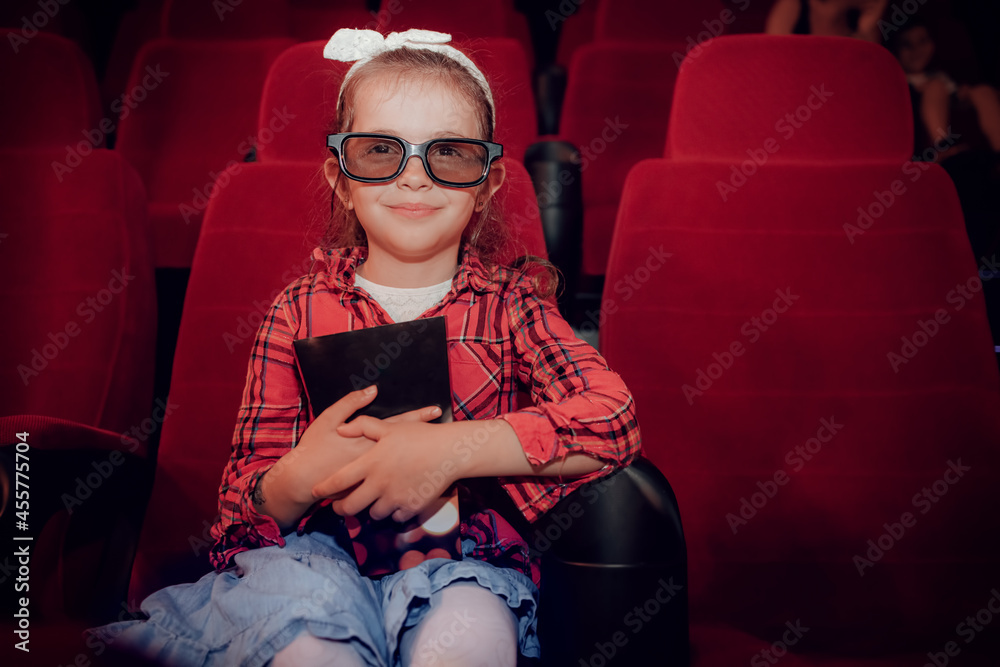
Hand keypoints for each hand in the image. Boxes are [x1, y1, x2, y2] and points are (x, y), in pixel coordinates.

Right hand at [262, 386, 440, 508]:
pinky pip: (393, 481)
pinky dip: (407, 476)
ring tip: (440, 452)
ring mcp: (374, 473)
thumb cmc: (315, 448)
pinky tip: (421, 473)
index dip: (417, 416)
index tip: (435, 410)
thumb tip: (373, 390)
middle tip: (446, 430)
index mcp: (367, 438)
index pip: (397, 424)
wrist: (304, 481)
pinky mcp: (370, 487)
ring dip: (420, 456)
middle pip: (406, 443)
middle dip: (426, 435)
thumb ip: (351, 404)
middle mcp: (375, 456)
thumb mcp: (329, 420)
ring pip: (403, 463)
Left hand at [312, 416, 456, 521]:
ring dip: (370, 509)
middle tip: (341, 506)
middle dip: (342, 508)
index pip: (339, 481)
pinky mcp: (411, 507)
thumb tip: (341, 429)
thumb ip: (363, 426)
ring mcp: (395, 498)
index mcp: (371, 463)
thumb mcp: (390, 427)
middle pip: (351, 506)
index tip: (316, 492)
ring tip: (373, 501)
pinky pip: (395, 517)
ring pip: (373, 514)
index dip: (324, 489)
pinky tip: (396, 503)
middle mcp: (379, 483)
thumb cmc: (420, 436)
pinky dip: (393, 512)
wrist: (450, 452)